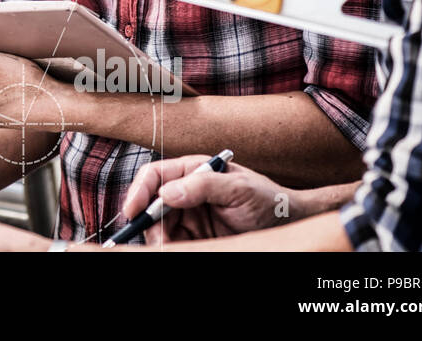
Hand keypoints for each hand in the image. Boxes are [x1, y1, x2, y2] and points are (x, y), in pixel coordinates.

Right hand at [120, 155, 295, 243]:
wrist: (288, 225)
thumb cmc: (268, 200)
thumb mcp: (240, 189)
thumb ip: (204, 185)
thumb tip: (167, 192)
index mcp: (193, 171)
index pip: (155, 175)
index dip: (139, 190)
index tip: (133, 210)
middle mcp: (186, 191)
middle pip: (151, 204)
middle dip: (147, 222)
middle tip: (156, 241)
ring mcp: (189, 215)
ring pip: (158, 226)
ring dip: (158, 238)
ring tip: (167, 247)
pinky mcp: (194, 236)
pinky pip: (173, 241)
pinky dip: (170, 246)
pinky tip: (175, 249)